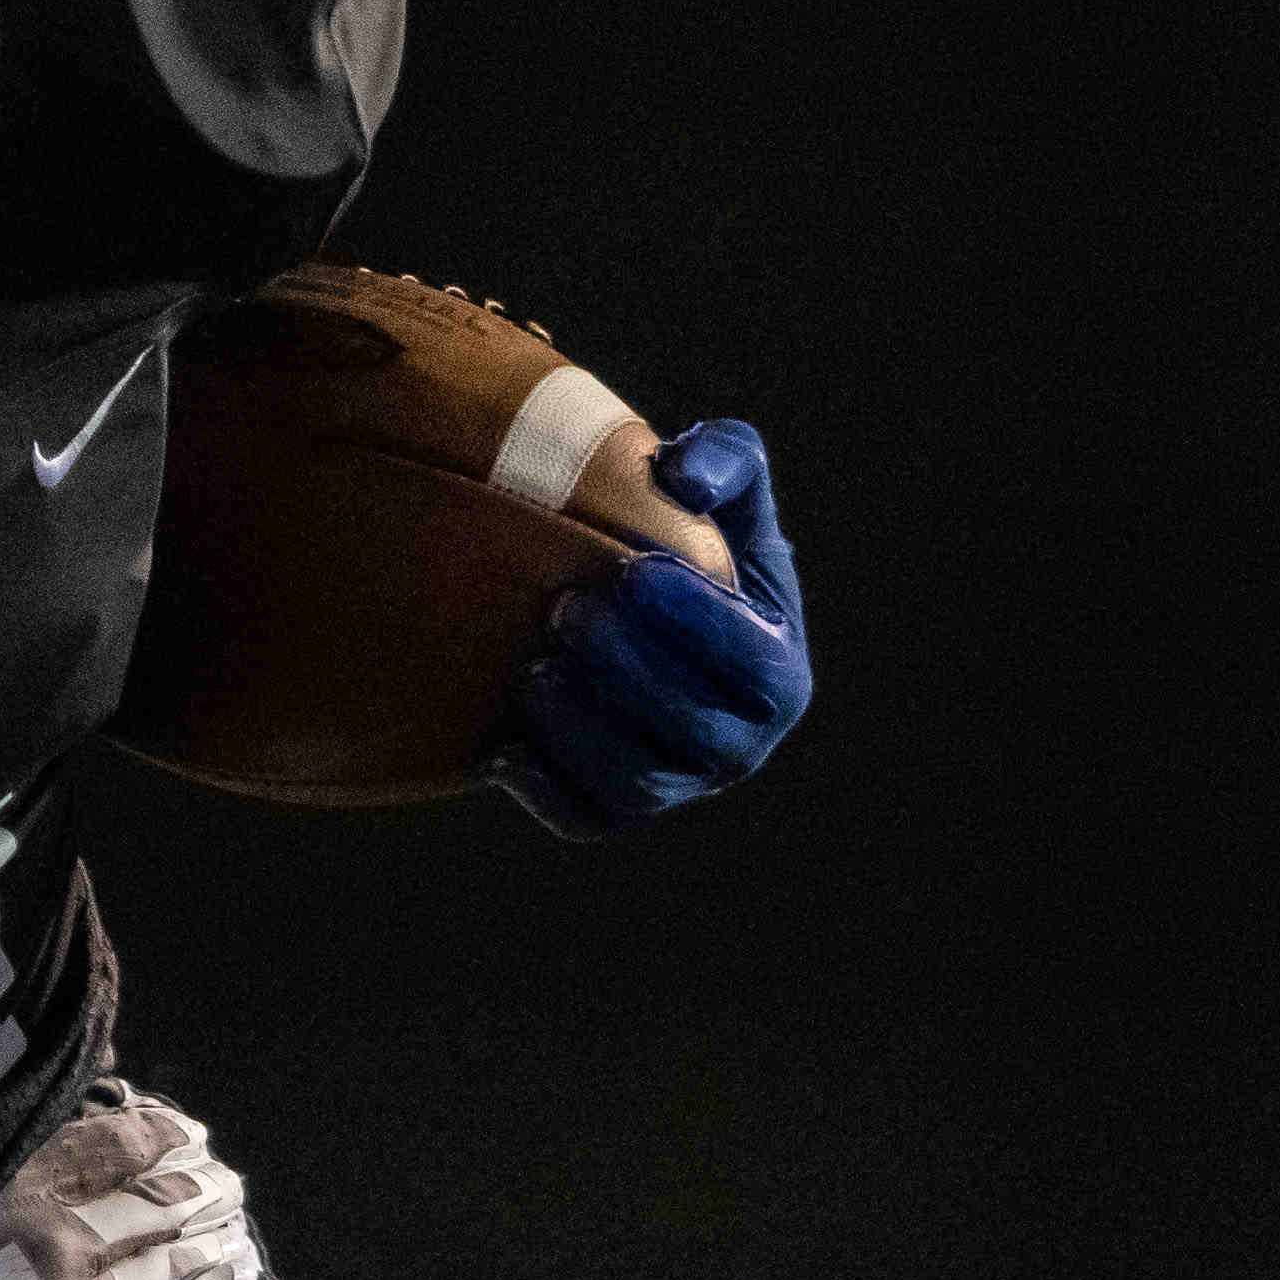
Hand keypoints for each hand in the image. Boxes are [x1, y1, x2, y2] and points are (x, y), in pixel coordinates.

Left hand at [488, 419, 809, 840]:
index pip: (751, 662)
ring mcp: (676, 787)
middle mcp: (740, 745)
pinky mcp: (612, 815)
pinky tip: (501, 744)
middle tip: (564, 608)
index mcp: (778, 672)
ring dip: (579, 728)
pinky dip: (541, 788)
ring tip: (535, 665)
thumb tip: (687, 480)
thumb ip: (724, 459)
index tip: (632, 570)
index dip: (694, 621)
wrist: (615, 618)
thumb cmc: (679, 545)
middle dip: (624, 668)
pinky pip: (580, 819)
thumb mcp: (717, 492)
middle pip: (690, 727)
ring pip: (634, 781)